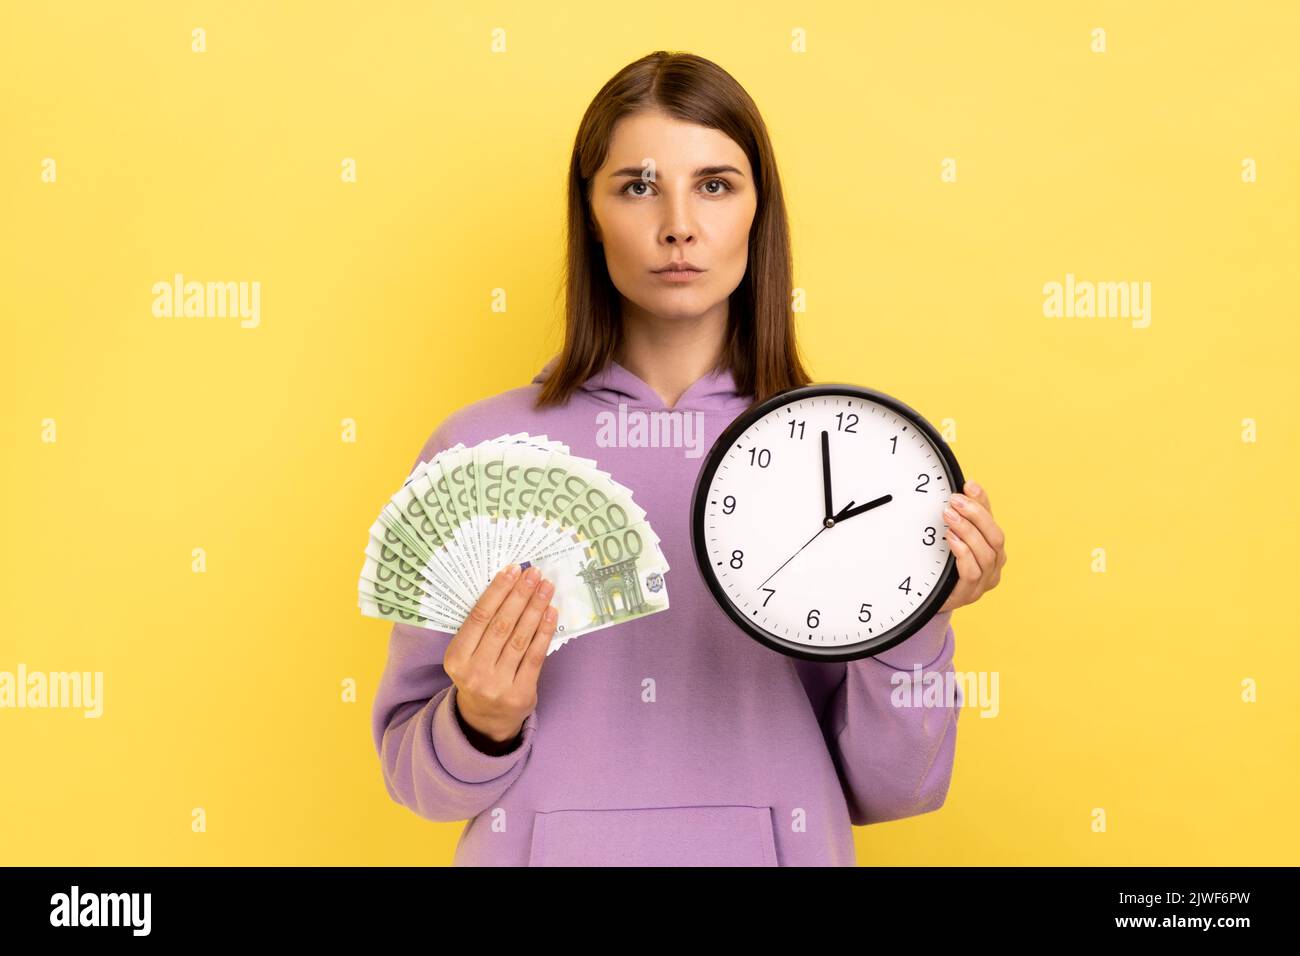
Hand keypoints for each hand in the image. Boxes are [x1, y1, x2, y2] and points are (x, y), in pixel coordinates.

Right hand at [443, 563, 557, 748]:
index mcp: (456, 658)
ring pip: (520, 638)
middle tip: (534, 573)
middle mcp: (475, 672)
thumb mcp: (468, 654)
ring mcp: (498, 685)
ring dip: (535, 608)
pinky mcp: (520, 693)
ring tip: (546, 587)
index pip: (479, 617)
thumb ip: (483, 627)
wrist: (485, 720)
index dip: (497, 591)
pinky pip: (535, 656)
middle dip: (520, 595)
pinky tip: (551, 613)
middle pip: (501, 625)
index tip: (513, 570)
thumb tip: (510, 585)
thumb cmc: (478, 674)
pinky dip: (544, 632)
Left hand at [938, 480, 1007, 613]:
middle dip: (976, 514)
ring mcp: (985, 581)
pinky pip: (973, 572)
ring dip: (968, 531)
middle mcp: (995, 564)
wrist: (928, 597)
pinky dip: (963, 553)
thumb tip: (960, 489)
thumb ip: (958, 517)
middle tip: (955, 500)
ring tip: (949, 517)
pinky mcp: (969, 593)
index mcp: (993, 547)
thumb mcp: (951, 536)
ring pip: (987, 554)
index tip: (968, 485)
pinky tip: (951, 540)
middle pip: (996, 536)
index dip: (983, 501)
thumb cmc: (941, 563)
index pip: (992, 520)